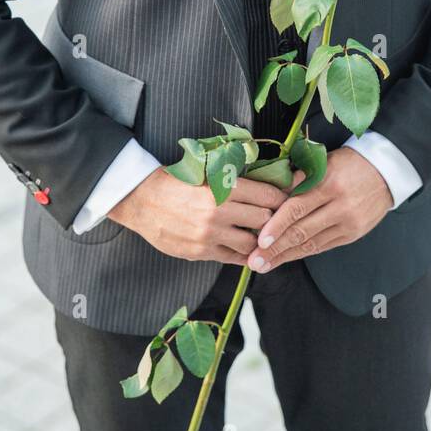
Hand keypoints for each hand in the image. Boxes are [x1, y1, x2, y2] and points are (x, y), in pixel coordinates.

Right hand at [107, 165, 287, 263]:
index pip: (267, 194)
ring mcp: (210, 235)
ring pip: (252, 243)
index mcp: (222, 187)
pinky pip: (233, 258)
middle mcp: (219, 212)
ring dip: (258, 239)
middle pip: (264, 219)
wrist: (143, 200)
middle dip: (272, 218)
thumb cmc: (177, 182)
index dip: (281, 197)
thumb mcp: (207, 173)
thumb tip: (267, 183)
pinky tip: (245, 248)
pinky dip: (243, 254)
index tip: (286, 198)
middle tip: (275, 216)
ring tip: (259, 234)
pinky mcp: (201, 252)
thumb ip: (234, 180)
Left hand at [245, 146, 394, 272]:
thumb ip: (299, 179)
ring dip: (286, 256)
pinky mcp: (353, 234)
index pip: (297, 208)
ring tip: (265, 265)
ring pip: (312, 244)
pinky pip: (323, 246)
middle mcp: (340, 206)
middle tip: (255, 261)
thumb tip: (272, 196)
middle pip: (302, 231)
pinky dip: (303, 252)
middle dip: (275, 249)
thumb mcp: (324, 162)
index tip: (259, 240)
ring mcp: (349, 223)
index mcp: (330, 183)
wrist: (386, 171)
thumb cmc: (350, 163)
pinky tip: (287, 257)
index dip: (277, 226)